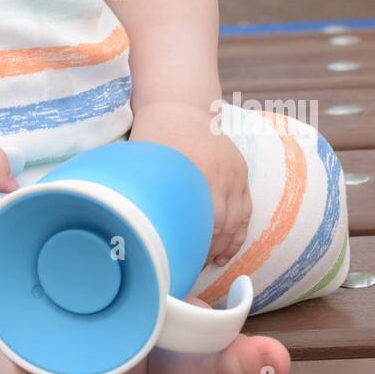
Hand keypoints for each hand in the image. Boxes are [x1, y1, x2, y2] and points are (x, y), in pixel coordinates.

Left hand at [129, 101, 252, 266]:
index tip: (178, 261)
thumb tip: (127, 228)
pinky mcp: (242, 171)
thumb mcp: (144, 161)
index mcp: (190, 169)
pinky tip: (227, 251)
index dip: (191, 246)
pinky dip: (239, 233)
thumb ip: (144, 192)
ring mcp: (233, 172)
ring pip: (237, 220)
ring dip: (225, 246)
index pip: (197, 219)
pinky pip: (247, 209)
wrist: (180, 107)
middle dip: (207, 250)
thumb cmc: (155, 137)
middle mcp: (217, 171)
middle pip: (219, 224)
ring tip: (211, 263)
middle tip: (192, 266)